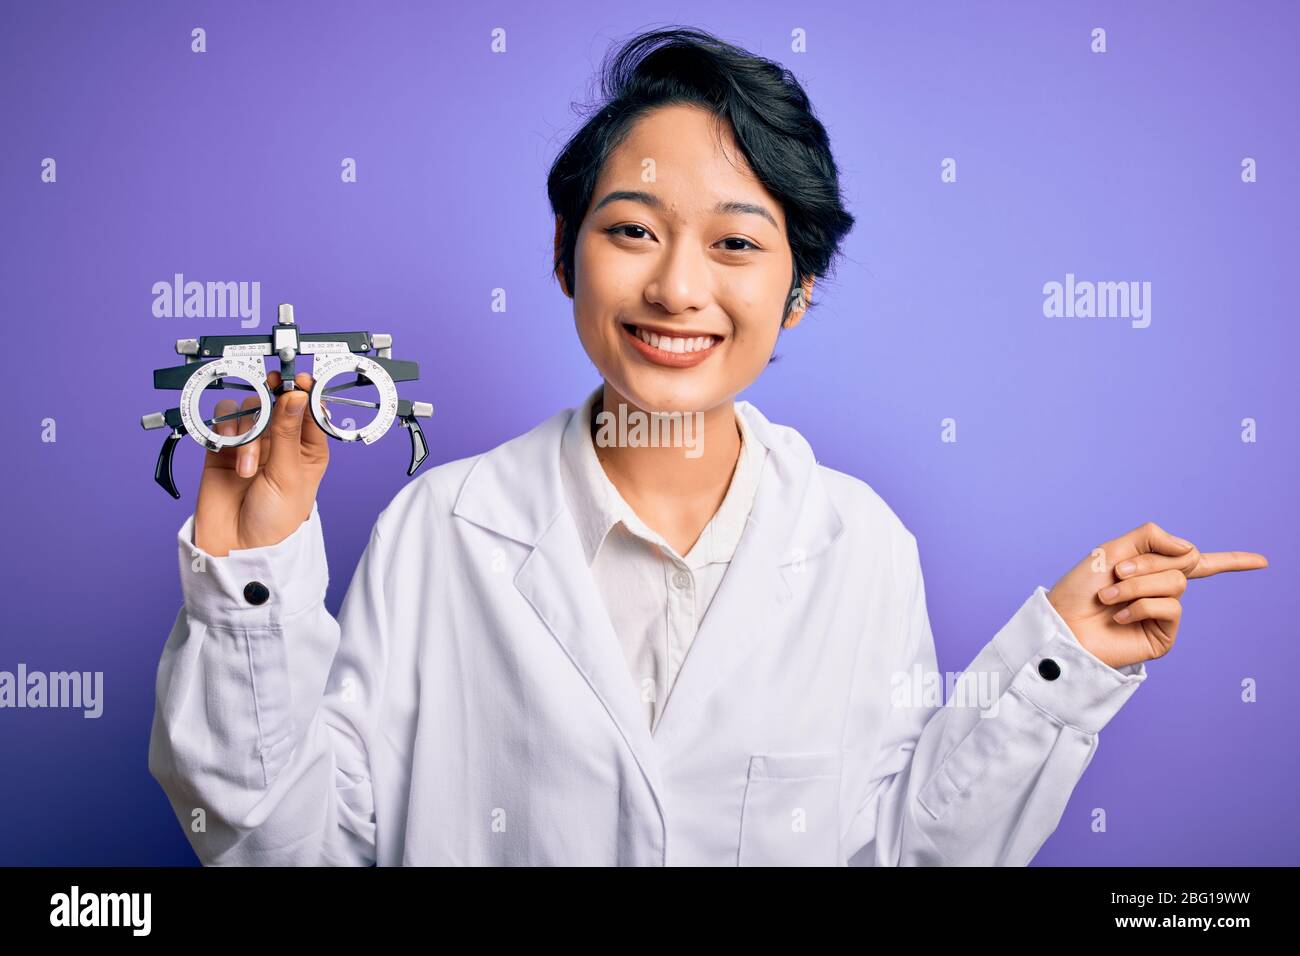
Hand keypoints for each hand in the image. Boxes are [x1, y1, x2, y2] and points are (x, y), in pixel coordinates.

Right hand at [193, 370, 330, 556]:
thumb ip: (287, 432)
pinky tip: (228, 451)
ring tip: (248, 467)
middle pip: (275, 401)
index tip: (299, 380)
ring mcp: (251, 442)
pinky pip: (223, 420)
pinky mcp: (224, 446)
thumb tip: (296, 394)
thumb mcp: (289, 475)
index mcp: (308, 447)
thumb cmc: (275, 520)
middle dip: (271, 403)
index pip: (308, 408)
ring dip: (247, 431)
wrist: (238, 548)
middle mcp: (280, 441)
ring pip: (248, 409)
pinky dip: (225, 430)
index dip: (305, 391)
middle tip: (269, 398)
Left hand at [1046, 521, 1267, 669]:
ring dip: (1137, 584)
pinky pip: (1170, 607)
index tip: (1263, 561)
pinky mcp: (1163, 637)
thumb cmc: (1079, 589)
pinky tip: (1122, 615)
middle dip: (1145, 564)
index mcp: (1152, 570)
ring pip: (1176, 583)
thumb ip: (1150, 539)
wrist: (1061, 624)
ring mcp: (1164, 615)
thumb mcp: (1111, 550)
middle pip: (1182, 563)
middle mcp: (1162, 592)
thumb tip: (1191, 548)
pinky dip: (1143, 605)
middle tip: (1114, 575)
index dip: (1232, 560)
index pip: (1197, 561)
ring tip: (1110, 598)